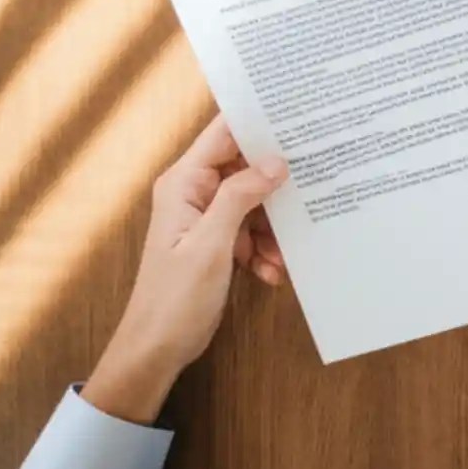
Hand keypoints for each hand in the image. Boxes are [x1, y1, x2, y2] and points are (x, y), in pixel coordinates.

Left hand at [82, 116, 287, 423]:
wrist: (156, 348)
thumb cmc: (173, 298)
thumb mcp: (210, 245)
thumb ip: (240, 197)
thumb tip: (275, 162)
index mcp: (184, 183)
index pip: (223, 135)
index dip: (257, 123)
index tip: (297, 119)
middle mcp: (194, 193)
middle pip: (246, 169)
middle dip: (276, 185)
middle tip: (311, 188)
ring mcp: (206, 218)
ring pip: (254, 204)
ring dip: (274, 229)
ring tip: (282, 255)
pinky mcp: (217, 241)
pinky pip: (252, 232)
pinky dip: (265, 250)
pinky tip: (271, 272)